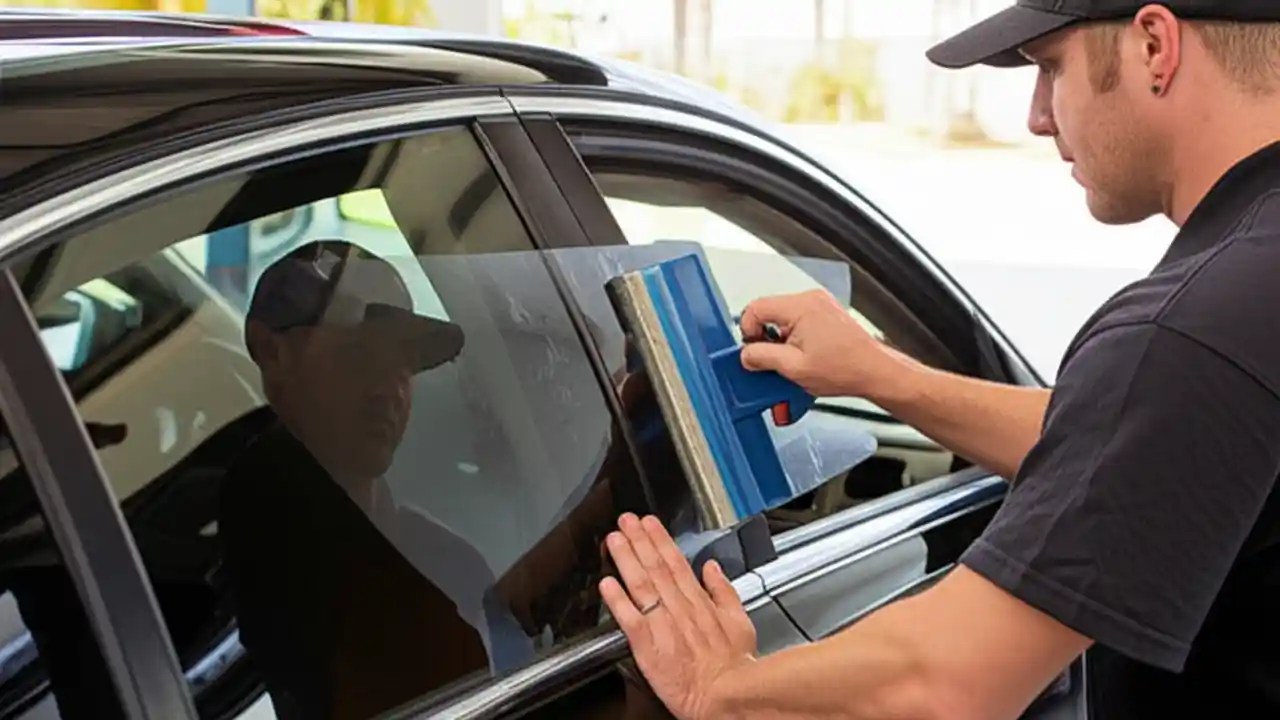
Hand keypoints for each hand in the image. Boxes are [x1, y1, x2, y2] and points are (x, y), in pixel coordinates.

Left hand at [599, 513, 755, 719]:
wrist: (727, 696)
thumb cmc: (734, 667)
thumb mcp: (740, 622)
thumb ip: (724, 592)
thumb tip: (713, 568)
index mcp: (699, 602)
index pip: (675, 562)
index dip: (659, 540)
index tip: (648, 523)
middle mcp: (679, 608)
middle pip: (655, 567)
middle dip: (639, 540)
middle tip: (625, 520)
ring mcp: (662, 624)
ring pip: (641, 584)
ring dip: (626, 559)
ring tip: (614, 539)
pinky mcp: (648, 645)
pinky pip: (629, 617)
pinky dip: (617, 599)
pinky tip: (606, 583)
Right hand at [739, 289, 897, 397]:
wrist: (873, 371)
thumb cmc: (845, 368)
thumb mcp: (793, 368)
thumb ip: (762, 358)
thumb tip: (745, 355)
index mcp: (800, 307)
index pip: (756, 308)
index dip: (748, 331)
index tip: (753, 350)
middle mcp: (810, 299)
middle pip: (769, 312)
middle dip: (765, 338)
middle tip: (773, 360)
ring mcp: (820, 304)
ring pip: (782, 318)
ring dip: (780, 340)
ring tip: (792, 361)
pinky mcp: (826, 313)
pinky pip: (797, 320)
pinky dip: (794, 338)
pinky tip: (803, 356)